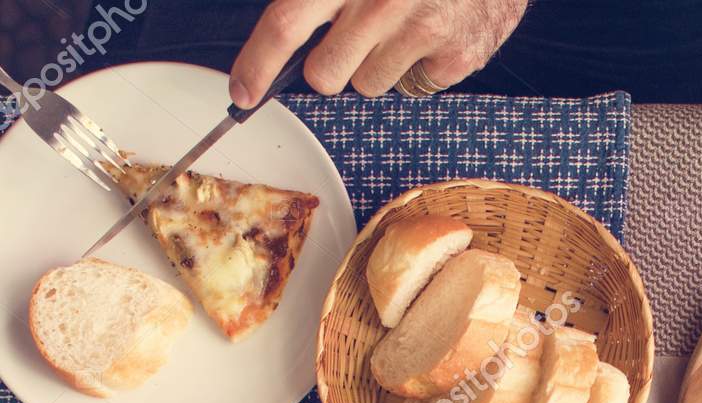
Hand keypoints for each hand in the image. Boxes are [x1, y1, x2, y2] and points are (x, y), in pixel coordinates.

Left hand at [230, 0, 530, 106]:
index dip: (258, 63)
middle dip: (327, 65)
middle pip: (325, 76)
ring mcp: (422, 32)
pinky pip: (414, 85)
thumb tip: (283, 22)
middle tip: (347, 37)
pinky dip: (416, 64)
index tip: (243, 92)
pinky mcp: (456, 56)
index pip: (286, 24)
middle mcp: (381, 1)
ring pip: (369, 85)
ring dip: (374, 63)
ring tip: (397, 22)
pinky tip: (428, 31)